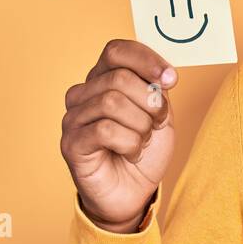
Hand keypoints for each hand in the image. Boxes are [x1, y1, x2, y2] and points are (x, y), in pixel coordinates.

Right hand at [59, 39, 178, 232]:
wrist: (134, 192)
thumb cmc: (143, 151)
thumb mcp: (159, 115)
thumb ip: (157, 90)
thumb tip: (163, 76)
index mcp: (103, 80)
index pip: (117, 51)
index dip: (146, 60)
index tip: (171, 79)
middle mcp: (83, 94)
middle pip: (119, 78)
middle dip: (150, 103)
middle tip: (156, 124)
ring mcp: (73, 118)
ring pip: (112, 103)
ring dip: (140, 126)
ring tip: (142, 141)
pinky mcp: (71, 143)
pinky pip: (105, 130)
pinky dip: (129, 143)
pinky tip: (130, 152)